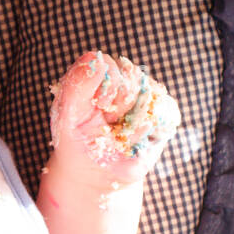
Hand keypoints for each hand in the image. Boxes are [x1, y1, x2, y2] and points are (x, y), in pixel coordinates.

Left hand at [48, 50, 180, 184]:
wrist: (95, 175)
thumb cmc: (77, 141)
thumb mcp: (67, 115)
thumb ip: (77, 84)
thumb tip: (97, 58)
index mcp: (97, 76)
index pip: (109, 64)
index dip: (106, 87)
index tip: (98, 106)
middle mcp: (123, 81)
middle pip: (132, 78)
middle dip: (119, 106)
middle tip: (108, 124)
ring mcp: (144, 96)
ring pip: (151, 95)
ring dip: (134, 123)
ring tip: (120, 135)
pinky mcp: (162, 114)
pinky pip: (166, 112)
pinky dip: (152, 130)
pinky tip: (136, 141)